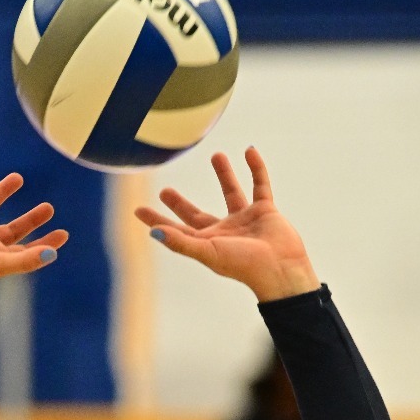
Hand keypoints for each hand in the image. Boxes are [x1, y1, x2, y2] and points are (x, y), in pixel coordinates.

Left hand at [134, 147, 318, 301]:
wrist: (281, 269)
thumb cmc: (243, 265)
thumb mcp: (208, 252)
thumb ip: (180, 242)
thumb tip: (153, 233)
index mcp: (206, 243)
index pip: (174, 230)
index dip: (156, 220)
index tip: (138, 210)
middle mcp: (223, 232)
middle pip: (195, 214)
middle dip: (180, 204)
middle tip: (164, 191)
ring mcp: (245, 220)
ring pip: (231, 192)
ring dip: (224, 174)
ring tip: (216, 154)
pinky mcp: (265, 210)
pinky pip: (260, 184)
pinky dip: (256, 168)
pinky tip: (249, 150)